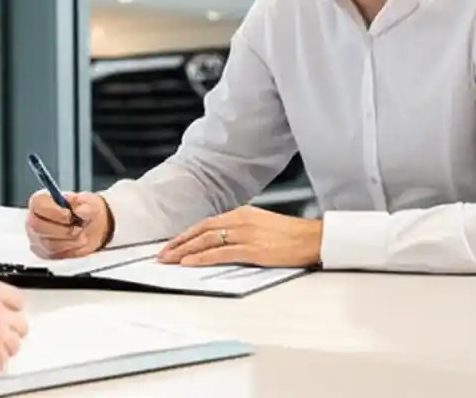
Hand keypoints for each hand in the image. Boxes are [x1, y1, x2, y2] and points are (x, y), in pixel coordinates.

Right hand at [25, 190, 112, 258]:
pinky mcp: (43, 251)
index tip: (69, 214)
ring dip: (70, 240)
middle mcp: (34, 218)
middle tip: (77, 228)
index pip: (37, 203)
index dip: (53, 210)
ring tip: (80, 233)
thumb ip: (87, 206)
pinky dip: (69, 249)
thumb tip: (79, 210)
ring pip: (48, 243)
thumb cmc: (85, 210)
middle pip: (37, 226)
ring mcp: (36, 237)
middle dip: (62, 229)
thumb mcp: (91, 204)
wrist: (90, 226)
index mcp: (42, 200)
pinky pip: (54, 254)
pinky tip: (75, 241)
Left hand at [157, 206, 322, 267]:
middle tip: (162, 254)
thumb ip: (241, 230)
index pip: (206, 223)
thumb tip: (222, 241)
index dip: (186, 235)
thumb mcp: (262, 226)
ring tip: (169, 259)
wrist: (313, 239)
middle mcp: (240, 220)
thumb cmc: (291, 236)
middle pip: (201, 231)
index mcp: (242, 214)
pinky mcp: (253, 249)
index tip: (172, 244)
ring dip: (185, 251)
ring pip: (207, 241)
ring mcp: (246, 234)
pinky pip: (221, 253)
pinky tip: (190, 262)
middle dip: (179, 243)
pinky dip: (202, 257)